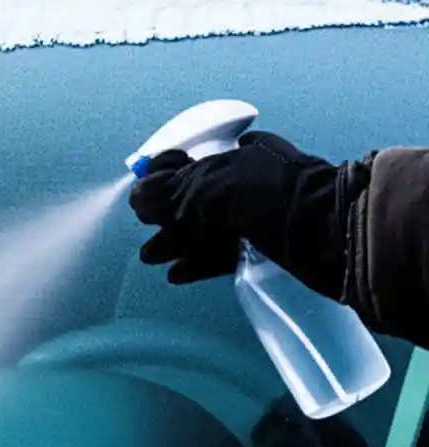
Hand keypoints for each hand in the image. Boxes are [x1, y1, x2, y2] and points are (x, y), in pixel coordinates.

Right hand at [129, 131, 364, 297]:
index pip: (187, 163)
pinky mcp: (265, 249)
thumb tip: (136, 197)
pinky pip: (222, 253)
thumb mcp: (208, 187)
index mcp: (234, 157)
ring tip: (152, 258)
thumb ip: (167, 193)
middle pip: (193, 200)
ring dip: (176, 242)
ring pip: (205, 229)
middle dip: (165, 216)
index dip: (160, 176)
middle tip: (145, 232)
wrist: (326, 231)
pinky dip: (198, 262)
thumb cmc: (266, 198)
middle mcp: (245, 182)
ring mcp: (256, 216)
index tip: (140, 195)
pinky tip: (178, 273)